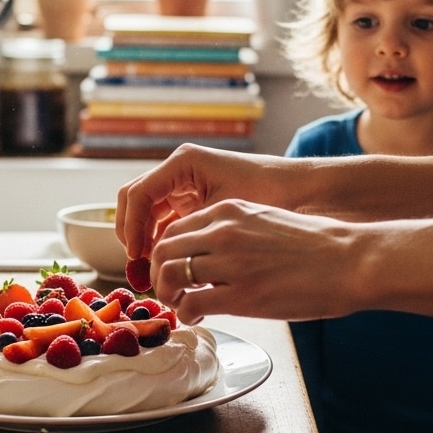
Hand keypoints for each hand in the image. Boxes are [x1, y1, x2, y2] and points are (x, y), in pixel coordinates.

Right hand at [116, 144, 289, 258]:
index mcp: (183, 163)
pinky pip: (166, 219)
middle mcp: (179, 170)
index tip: (136, 255)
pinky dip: (162, 239)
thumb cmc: (267, 193)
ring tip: (154, 269)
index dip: (131, 226)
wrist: (300, 190)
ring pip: (148, 212)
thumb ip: (188, 232)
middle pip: (136, 200)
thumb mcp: (223, 213)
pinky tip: (170, 263)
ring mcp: (185, 184)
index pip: (138, 193)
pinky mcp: (194, 200)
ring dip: (145, 239)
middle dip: (132, 232)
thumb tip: (160, 261)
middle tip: (139, 264)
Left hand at [144, 199, 368, 324]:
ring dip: (168, 295)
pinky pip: (191, 304)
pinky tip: (201, 317)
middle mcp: (223, 233)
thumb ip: (237, 233)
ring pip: (170, 276)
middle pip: (163, 251)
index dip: (165, 253)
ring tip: (181, 306)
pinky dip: (187, 314)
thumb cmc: (318, 246)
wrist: (350, 260)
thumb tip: (216, 256)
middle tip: (169, 292)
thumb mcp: (267, 221)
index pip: (175, 229)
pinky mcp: (241, 295)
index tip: (171, 270)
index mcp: (230, 212)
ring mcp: (230, 263)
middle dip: (158, 275)